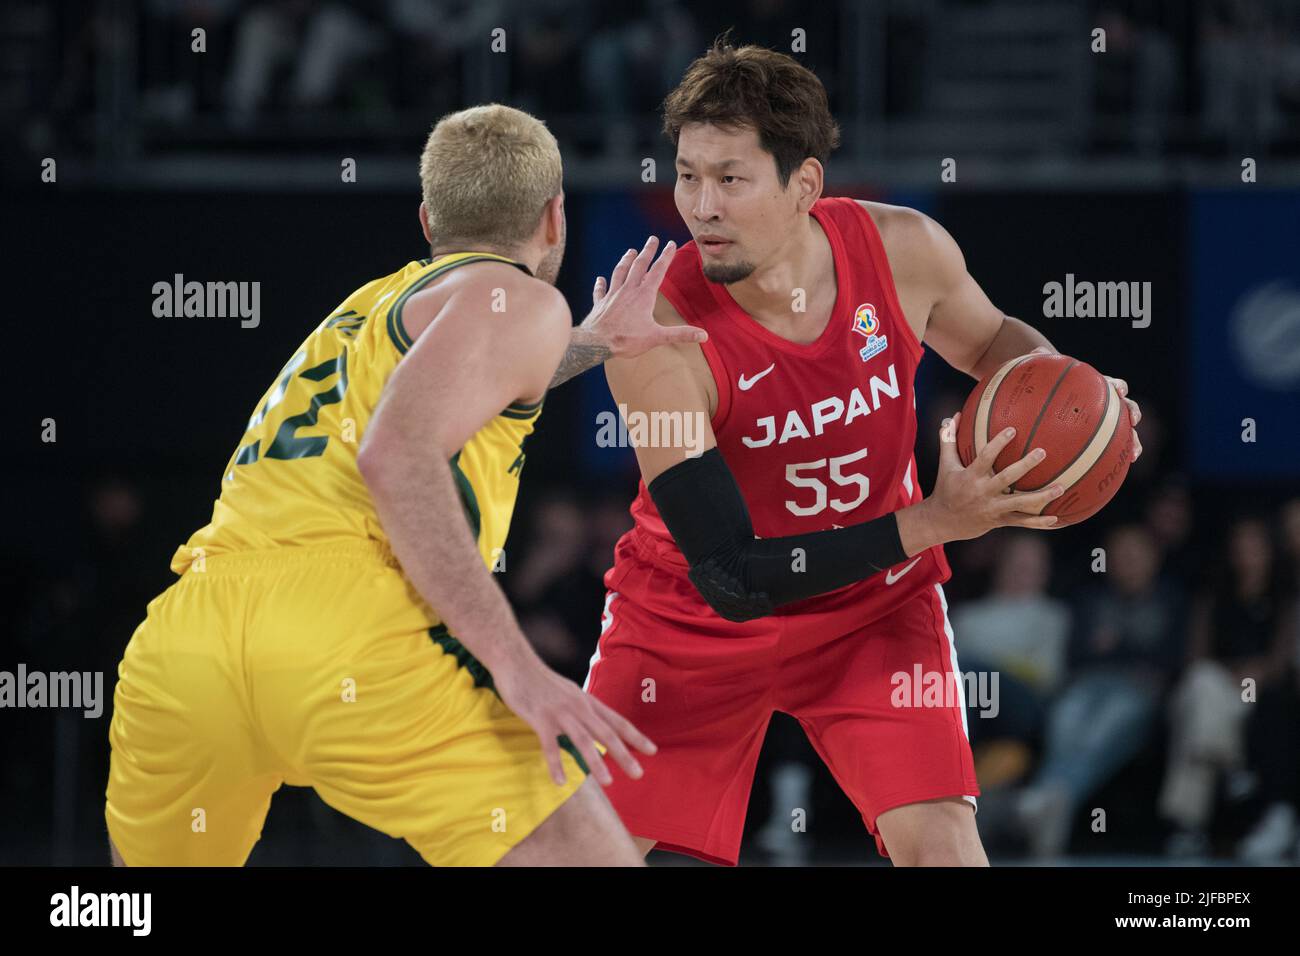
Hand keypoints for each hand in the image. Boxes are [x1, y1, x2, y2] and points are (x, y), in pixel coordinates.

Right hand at [493, 651, 656, 786]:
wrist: (516, 661)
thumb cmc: (541, 679)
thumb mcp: (569, 692)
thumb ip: (581, 708)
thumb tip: (593, 724)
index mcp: (587, 701)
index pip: (617, 721)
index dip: (635, 736)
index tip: (651, 751)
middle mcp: (579, 706)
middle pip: (606, 733)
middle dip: (624, 755)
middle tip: (638, 774)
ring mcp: (560, 712)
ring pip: (583, 740)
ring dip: (596, 763)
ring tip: (608, 782)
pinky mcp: (540, 718)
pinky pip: (550, 746)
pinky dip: (556, 765)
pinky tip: (560, 782)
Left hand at [581, 236, 705, 358]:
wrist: (596, 343)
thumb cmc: (626, 340)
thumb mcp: (657, 337)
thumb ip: (680, 334)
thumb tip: (703, 336)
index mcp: (643, 296)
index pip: (657, 272)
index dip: (665, 257)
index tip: (671, 244)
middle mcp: (628, 291)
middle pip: (638, 266)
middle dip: (647, 251)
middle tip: (652, 239)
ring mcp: (612, 295)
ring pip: (619, 272)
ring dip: (625, 261)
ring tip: (630, 251)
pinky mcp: (600, 304)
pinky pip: (600, 291)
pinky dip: (600, 284)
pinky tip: (600, 279)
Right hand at [922, 411, 1063, 543]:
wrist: (942, 522)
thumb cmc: (945, 489)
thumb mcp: (945, 465)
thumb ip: (948, 440)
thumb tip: (952, 416)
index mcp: (971, 476)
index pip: (985, 457)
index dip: (998, 443)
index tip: (1012, 430)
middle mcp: (983, 492)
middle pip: (1007, 478)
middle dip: (1025, 465)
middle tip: (1042, 452)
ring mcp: (993, 508)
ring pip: (1020, 503)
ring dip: (1041, 497)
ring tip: (1061, 488)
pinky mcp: (999, 521)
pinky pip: (1021, 522)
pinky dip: (1038, 522)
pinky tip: (1056, 518)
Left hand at [1026, 347, 1141, 461]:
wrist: (1052, 401)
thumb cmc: (1050, 388)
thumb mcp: (1044, 377)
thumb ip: (1041, 364)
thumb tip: (1036, 353)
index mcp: (1098, 390)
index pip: (1114, 385)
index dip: (1118, 388)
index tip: (1118, 392)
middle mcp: (1107, 407)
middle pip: (1127, 409)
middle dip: (1133, 414)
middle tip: (1135, 421)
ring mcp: (1106, 426)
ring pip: (1125, 434)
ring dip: (1132, 443)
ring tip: (1133, 456)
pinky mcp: (1098, 442)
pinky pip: (1106, 454)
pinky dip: (1107, 464)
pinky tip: (1102, 476)